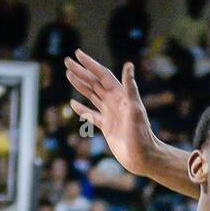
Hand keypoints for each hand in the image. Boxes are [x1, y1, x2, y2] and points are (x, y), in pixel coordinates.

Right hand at [64, 51, 154, 175]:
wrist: (142, 156)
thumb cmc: (141, 134)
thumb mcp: (135, 109)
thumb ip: (130, 87)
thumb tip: (128, 65)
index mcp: (120, 95)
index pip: (102, 75)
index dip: (90, 64)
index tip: (77, 54)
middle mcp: (114, 102)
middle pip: (94, 82)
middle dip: (81, 71)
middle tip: (67, 61)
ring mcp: (110, 114)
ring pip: (92, 95)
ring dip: (80, 85)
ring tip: (68, 75)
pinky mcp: (107, 127)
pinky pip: (91, 114)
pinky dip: (81, 109)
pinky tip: (72, 103)